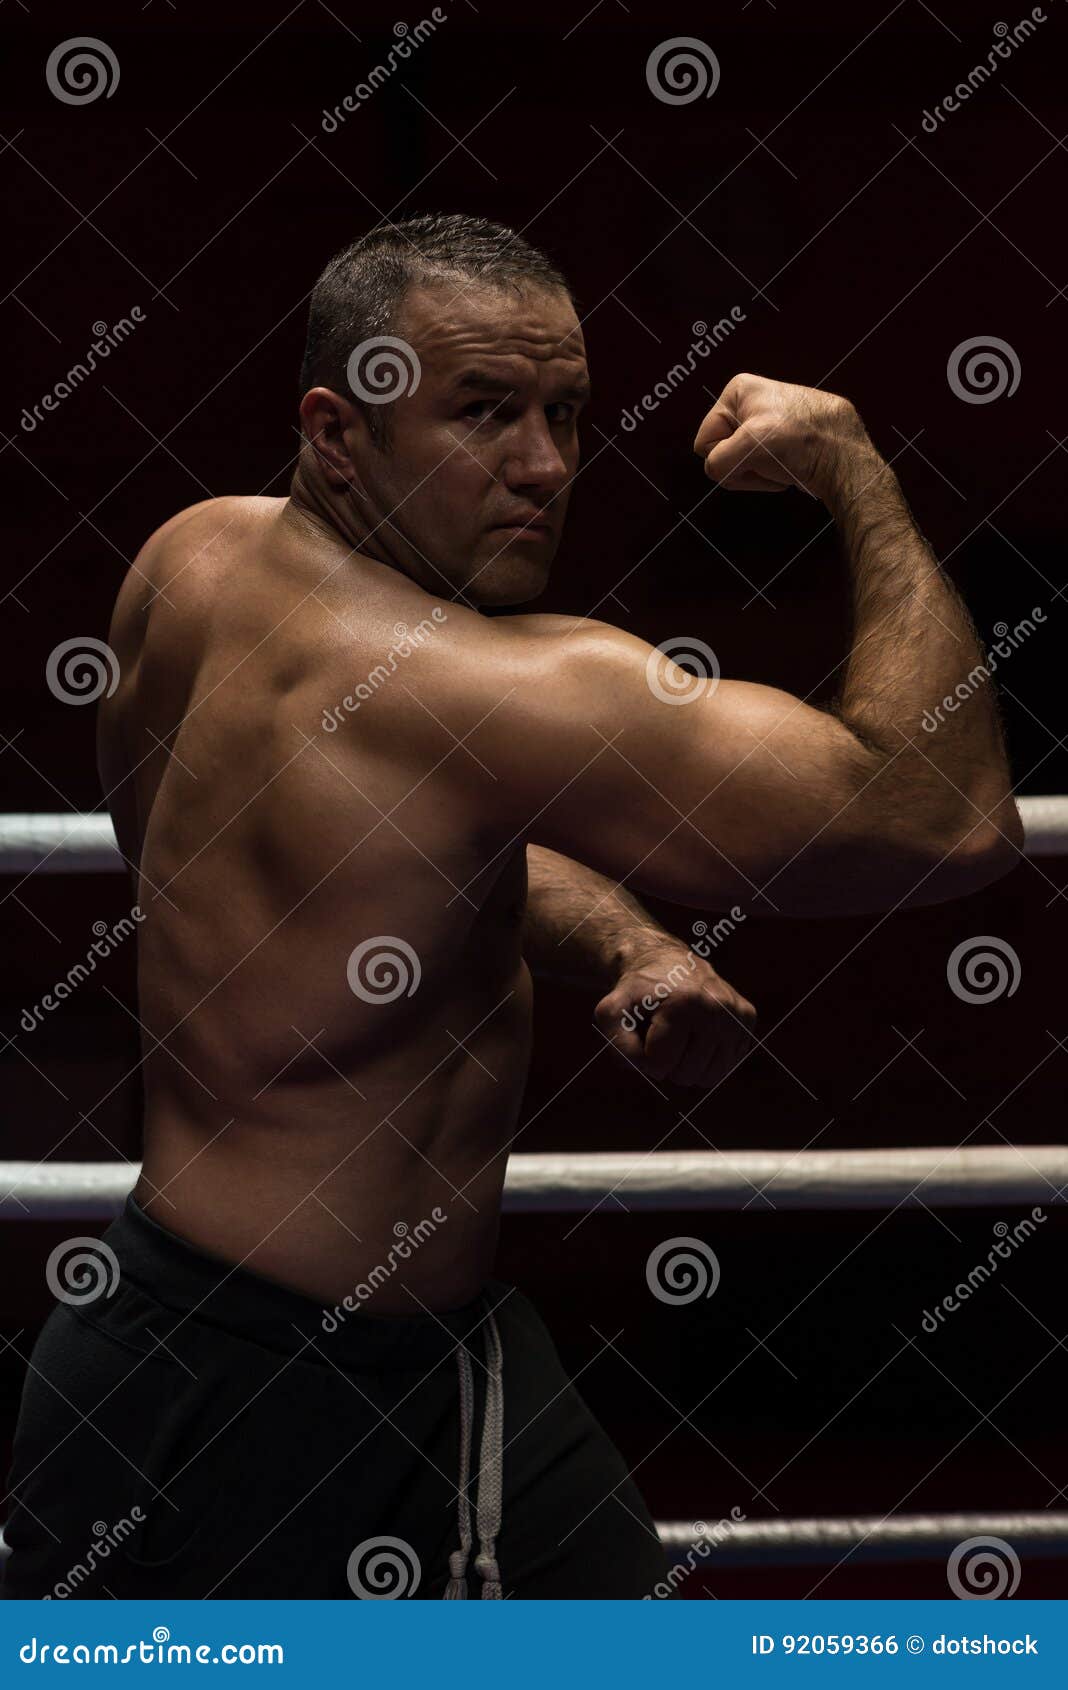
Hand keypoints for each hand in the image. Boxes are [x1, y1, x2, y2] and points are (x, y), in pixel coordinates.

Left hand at [594, 939, 756, 1088]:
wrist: (666, 962)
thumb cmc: (636, 991)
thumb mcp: (610, 1012)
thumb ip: (618, 1046)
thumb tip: (648, 1070)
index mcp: (684, 1004)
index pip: (658, 1066)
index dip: (643, 1056)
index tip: (642, 1031)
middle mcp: (717, 1007)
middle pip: (686, 1075)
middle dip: (667, 1062)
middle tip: (662, 1031)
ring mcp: (736, 1013)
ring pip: (709, 1077)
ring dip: (688, 1065)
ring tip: (680, 1033)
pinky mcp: (747, 1018)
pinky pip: (725, 1067)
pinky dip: (707, 1059)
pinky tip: (698, 1032)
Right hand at [693, 372, 871, 499]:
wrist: (846, 458)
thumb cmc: (802, 443)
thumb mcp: (748, 447)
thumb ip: (717, 462)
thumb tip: (718, 471)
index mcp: (738, 391)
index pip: (705, 440)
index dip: (725, 457)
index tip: (753, 455)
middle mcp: (752, 401)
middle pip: (723, 452)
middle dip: (744, 466)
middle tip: (770, 462)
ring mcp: (769, 421)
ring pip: (742, 463)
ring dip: (760, 473)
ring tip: (783, 465)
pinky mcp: (784, 440)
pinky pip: (762, 465)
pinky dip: (773, 474)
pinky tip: (791, 468)